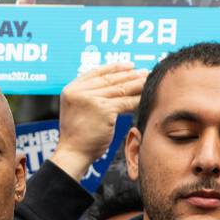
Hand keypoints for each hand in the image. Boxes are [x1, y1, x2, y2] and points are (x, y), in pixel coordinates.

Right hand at [49, 63, 145, 179]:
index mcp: (71, 89)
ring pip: (119, 90)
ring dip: (136, 84)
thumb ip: (88, 96)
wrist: (73, 153)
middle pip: (109, 80)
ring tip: (148, 81)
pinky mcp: (104, 110)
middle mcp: (80, 92)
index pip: (96, 73)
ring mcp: (91, 100)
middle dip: (129, 75)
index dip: (114, 68)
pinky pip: (125, 102)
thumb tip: (112, 86)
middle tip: (144, 72)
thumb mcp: (76, 109)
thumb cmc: (76, 136)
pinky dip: (136, 99)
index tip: (129, 66)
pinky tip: (145, 97)